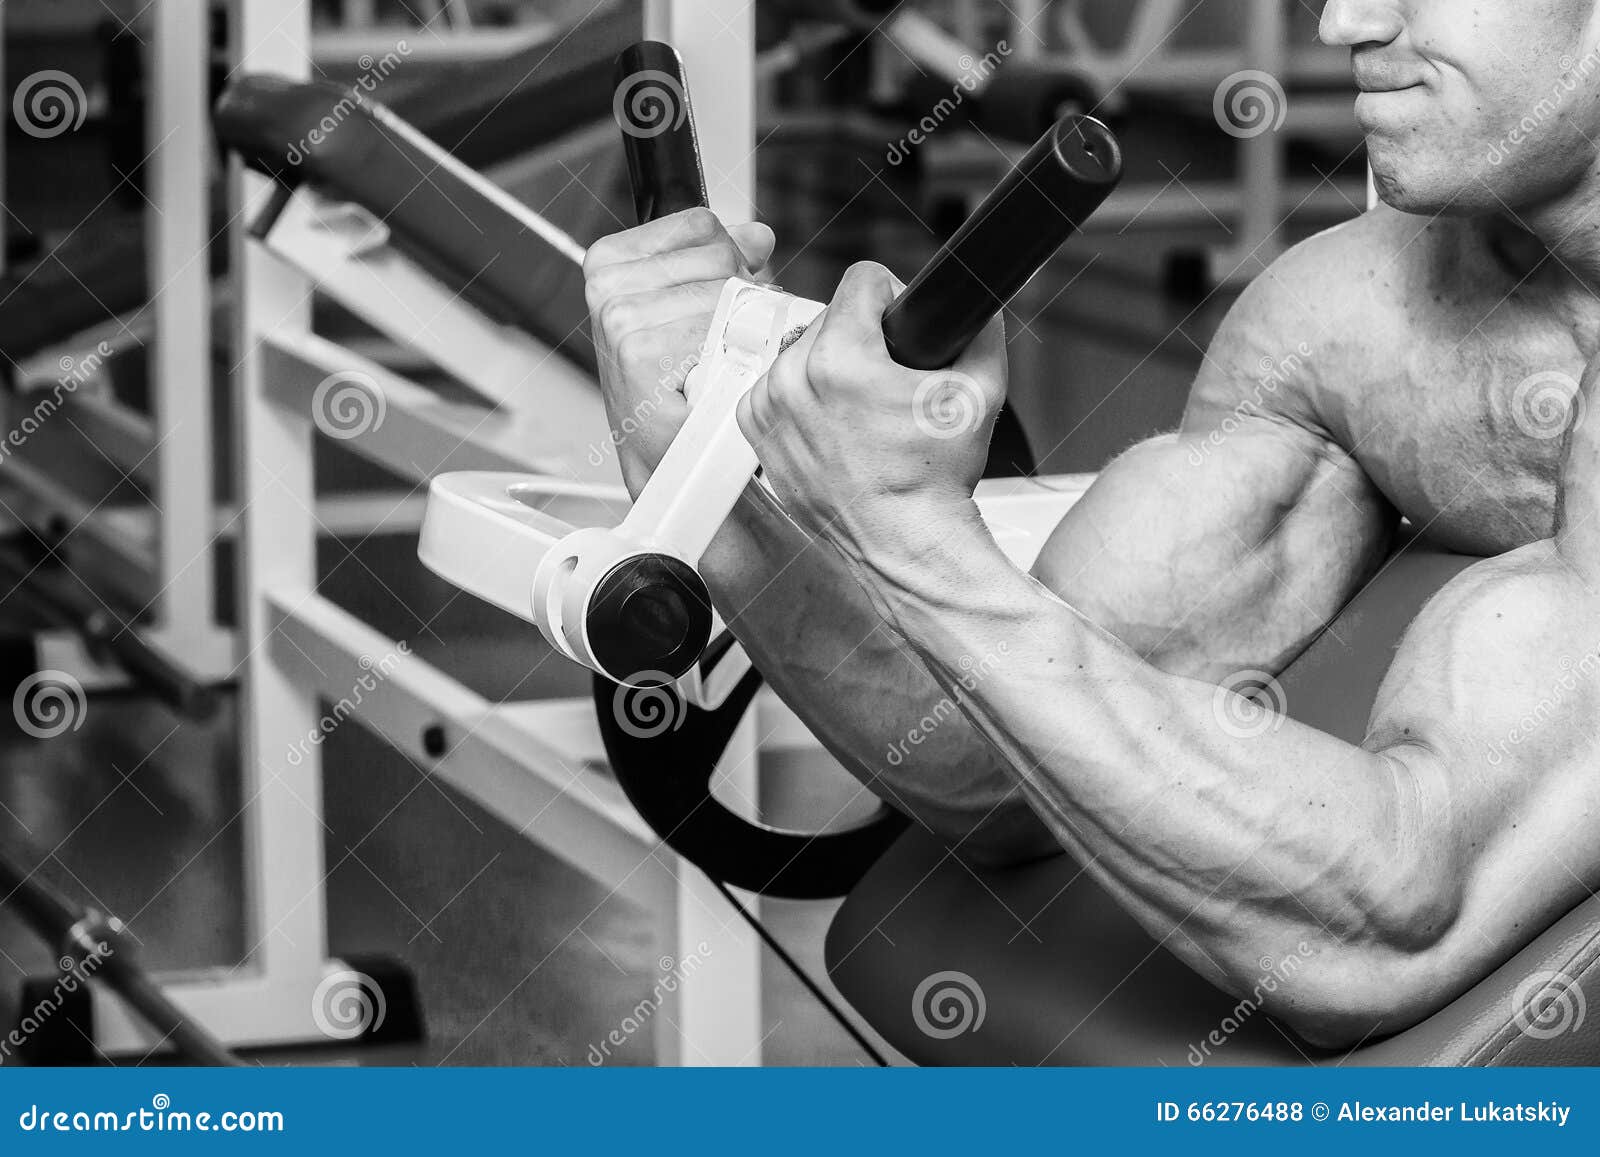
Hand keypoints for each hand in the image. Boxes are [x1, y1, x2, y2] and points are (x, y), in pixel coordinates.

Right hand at [584, 207, 775, 494]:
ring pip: (727, 291)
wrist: (673, 469)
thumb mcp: (696, 313)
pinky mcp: (639, 351)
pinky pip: (722, 329)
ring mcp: (620, 318)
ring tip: (716, 370)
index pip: (700, 224)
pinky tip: (713, 385)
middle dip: (739, 298)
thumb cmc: (680, 400)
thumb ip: (723, 262)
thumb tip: (757, 235)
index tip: (713, 306)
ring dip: (740, 331)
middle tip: (719, 349)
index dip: (728, 262)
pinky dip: (733, 357)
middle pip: (719, 255)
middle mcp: (608, 286)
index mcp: (611, 263)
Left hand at [737, 261, 1006, 564]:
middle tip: (886, 382)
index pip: (861, 279)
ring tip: (862, 407)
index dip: (892, 296)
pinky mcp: (756, 434)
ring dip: (829, 367)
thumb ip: (983, 332)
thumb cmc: (934, 480)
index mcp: (841, 360)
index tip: (899, 324)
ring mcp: (768, 409)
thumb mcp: (980, 394)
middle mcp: (793, 380)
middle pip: (829, 317)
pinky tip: (834, 424)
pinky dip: (802, 399)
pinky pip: (778, 389)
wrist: (905, 544)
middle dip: (860, 339)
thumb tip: (978, 307)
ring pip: (800, 351)